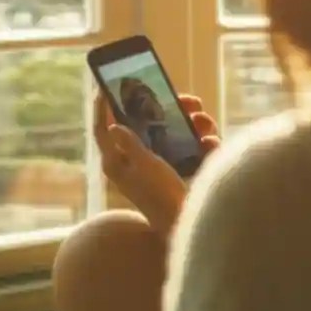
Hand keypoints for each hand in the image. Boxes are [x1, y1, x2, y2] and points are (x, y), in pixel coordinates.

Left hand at [93, 92, 221, 234]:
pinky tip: (210, 141)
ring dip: (188, 123)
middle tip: (183, 99)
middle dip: (163, 108)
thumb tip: (112, 125)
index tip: (104, 87)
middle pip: (143, 124)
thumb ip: (130, 145)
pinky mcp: (172, 168)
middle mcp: (132, 160)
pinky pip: (185, 145)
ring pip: (168, 131)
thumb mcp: (146, 167)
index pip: (103, 129)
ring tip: (203, 119)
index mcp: (117, 161)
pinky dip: (199, 141)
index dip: (101, 108)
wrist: (182, 223)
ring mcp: (153, 163)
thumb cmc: (160, 197)